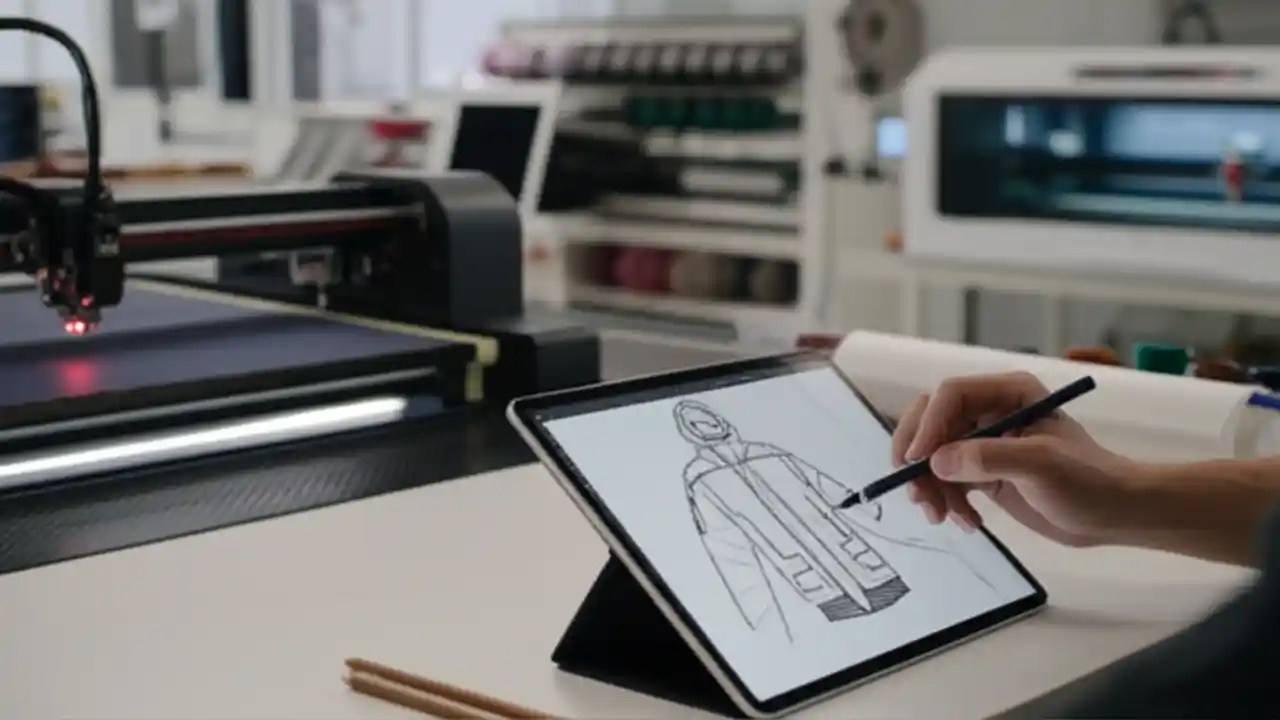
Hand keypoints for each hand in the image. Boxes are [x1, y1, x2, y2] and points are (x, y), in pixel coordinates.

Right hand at [891, 372, 1143, 547]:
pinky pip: (945, 480)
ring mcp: (984, 442)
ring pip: (933, 454)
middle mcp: (991, 411)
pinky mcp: (982, 472)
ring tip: (942, 517)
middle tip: (917, 493)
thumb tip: (936, 462)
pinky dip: (946, 501)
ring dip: (929, 486)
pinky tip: (966, 522)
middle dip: (918, 458)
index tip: (917, 462)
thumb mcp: (1041, 466)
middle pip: (931, 422)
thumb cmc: (1089, 482)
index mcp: (1008, 393)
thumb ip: (988, 458)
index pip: (951, 395)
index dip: (928, 425)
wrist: (1114, 516)